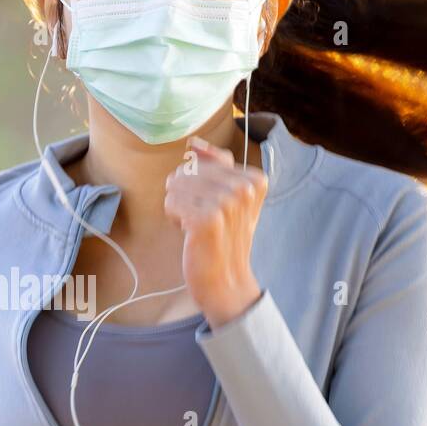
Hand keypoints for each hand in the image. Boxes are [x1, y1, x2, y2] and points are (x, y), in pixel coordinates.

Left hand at [164, 136, 266, 327]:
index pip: (207, 160)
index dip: (199, 183)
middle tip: (203, 219)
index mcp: (255, 179)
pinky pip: (171, 202)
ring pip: (177, 185)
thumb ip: (214, 166)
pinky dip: (174, 218)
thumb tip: (193, 143)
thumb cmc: (224, 239)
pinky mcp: (208, 219)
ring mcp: (228, 202)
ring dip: (179, 207)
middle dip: (186, 194)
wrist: (226, 281)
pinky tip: (190, 233)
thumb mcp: (229, 198)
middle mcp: (245, 187)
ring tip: (197, 226)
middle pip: (188, 170)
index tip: (212, 204)